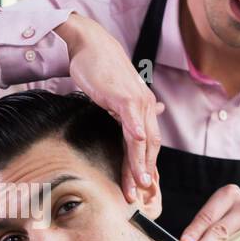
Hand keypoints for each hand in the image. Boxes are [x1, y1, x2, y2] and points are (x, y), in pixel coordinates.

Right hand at [55, 13, 165, 202]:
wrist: (90, 43)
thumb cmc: (99, 68)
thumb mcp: (116, 94)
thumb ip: (129, 111)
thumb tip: (150, 118)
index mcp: (142, 110)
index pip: (148, 147)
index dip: (147, 169)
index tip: (144, 191)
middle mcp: (145, 107)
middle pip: (148, 149)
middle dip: (144, 175)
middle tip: (140, 198)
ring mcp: (136, 101)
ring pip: (141, 140)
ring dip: (139, 164)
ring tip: (138, 185)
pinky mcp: (123, 95)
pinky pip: (131, 118)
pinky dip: (135, 132)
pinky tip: (137, 144)